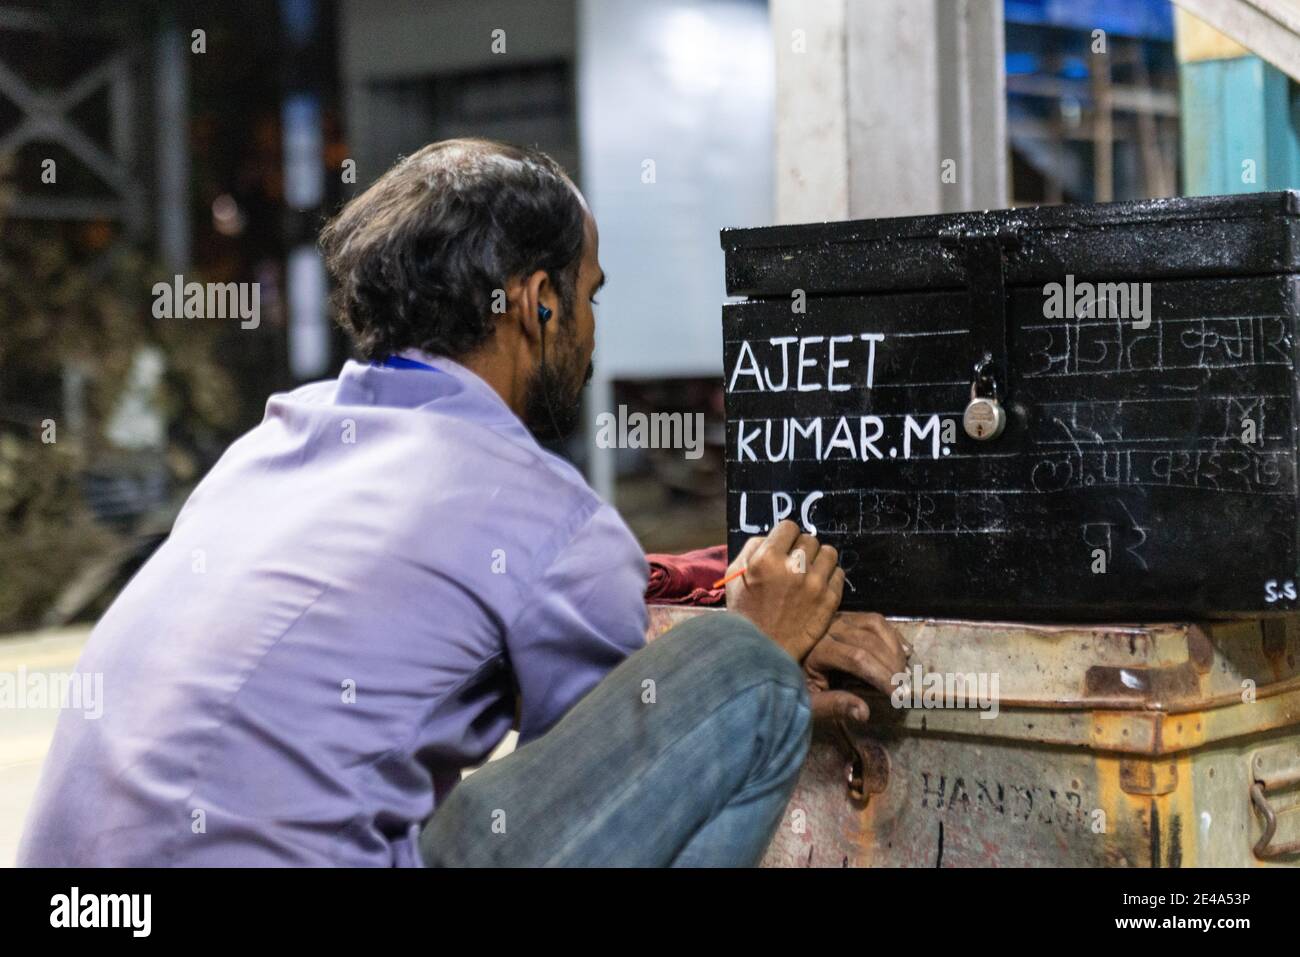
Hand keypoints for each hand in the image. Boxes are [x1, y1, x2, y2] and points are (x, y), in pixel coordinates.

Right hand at [725, 520, 844, 662]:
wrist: (763, 652)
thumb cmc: (745, 614)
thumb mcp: (734, 577)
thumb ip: (752, 549)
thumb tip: (772, 537)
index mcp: (766, 559)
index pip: (789, 527)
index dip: (784, 536)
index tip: (783, 546)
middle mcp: (793, 568)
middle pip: (810, 539)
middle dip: (801, 548)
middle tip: (794, 563)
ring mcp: (815, 585)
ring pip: (829, 552)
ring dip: (818, 560)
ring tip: (809, 572)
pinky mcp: (830, 600)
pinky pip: (839, 573)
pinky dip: (829, 577)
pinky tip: (816, 587)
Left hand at [804, 613, 909, 723]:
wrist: (779, 665)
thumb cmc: (794, 686)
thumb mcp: (809, 702)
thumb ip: (834, 706)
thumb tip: (864, 713)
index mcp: (817, 649)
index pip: (857, 659)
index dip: (882, 677)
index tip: (899, 696)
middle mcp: (828, 628)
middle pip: (870, 642)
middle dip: (892, 667)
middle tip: (905, 690)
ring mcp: (838, 619)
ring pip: (875, 625)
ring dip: (894, 649)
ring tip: (903, 673)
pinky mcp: (846, 616)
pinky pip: (875, 620)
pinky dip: (893, 636)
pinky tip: (904, 653)